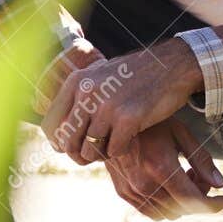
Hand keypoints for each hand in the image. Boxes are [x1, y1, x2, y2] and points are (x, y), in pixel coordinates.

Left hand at [43, 38, 203, 164]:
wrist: (173, 66)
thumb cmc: (136, 75)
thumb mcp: (100, 76)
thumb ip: (79, 97)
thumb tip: (57, 131)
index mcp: (76, 82)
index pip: (50, 124)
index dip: (58, 142)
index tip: (69, 148)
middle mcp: (87, 93)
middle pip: (68, 142)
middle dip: (78, 154)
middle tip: (92, 155)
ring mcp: (108, 106)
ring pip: (90, 150)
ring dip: (101, 155)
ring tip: (112, 146)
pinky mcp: (129, 118)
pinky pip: (114, 151)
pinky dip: (121, 151)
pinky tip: (129, 140)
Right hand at [102, 118, 222, 220]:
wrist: (113, 121)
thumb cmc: (152, 123)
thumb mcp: (181, 134)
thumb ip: (202, 160)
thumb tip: (222, 185)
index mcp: (160, 166)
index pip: (192, 199)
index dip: (213, 204)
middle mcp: (144, 183)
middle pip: (182, 208)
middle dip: (200, 198)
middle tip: (202, 177)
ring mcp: (131, 190)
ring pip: (168, 214)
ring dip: (183, 202)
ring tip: (186, 177)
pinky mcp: (123, 192)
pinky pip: (151, 211)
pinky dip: (167, 205)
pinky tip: (170, 184)